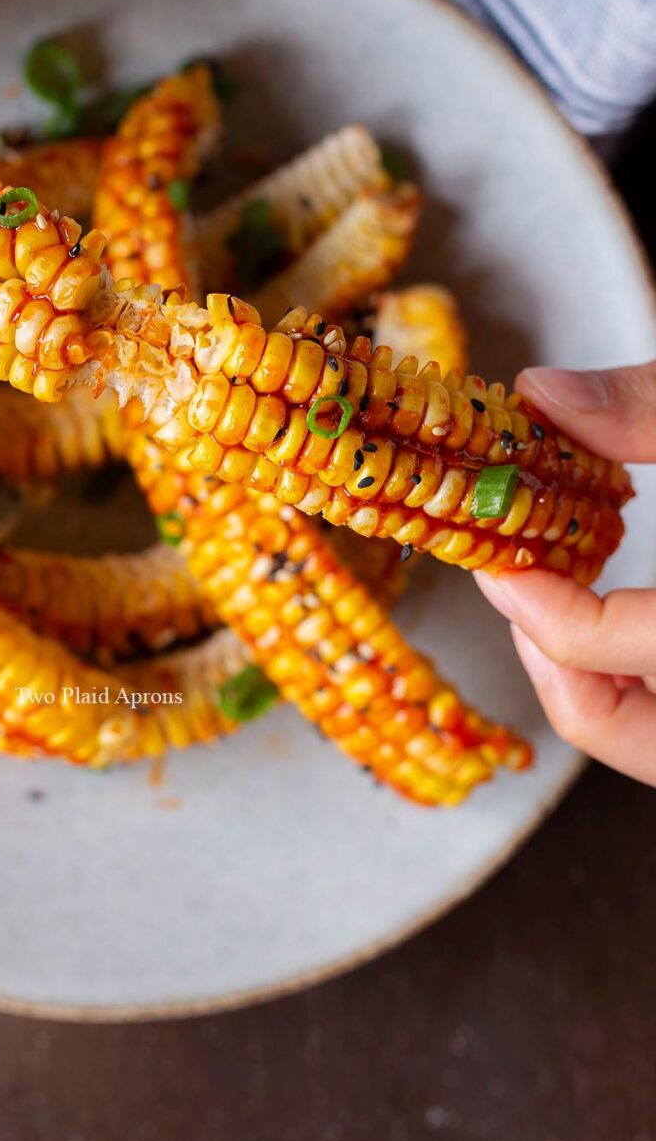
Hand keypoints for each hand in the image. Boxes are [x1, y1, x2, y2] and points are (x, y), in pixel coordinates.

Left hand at [474, 360, 655, 785]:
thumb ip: (654, 405)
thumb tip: (539, 395)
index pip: (639, 645)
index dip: (552, 610)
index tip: (499, 561)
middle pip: (635, 738)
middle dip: (562, 671)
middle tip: (520, 592)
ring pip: (651, 745)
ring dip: (594, 686)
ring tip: (563, 603)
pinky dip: (632, 685)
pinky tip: (616, 622)